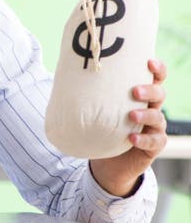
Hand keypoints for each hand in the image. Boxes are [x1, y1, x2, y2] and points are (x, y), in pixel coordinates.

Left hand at [89, 59, 167, 196]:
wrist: (106, 161)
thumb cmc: (100, 127)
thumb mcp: (95, 107)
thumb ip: (86, 93)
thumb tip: (61, 73)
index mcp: (138, 95)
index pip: (154, 78)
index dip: (156, 69)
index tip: (148, 61)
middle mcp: (150, 108)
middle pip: (159, 94)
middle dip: (150, 90)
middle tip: (134, 91)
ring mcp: (153, 128)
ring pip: (158, 117)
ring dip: (146, 114)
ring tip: (132, 115)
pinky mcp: (153, 146)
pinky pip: (155, 141)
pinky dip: (144, 139)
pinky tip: (132, 137)